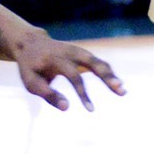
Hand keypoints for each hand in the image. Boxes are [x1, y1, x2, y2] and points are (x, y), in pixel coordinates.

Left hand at [10, 30, 124, 110]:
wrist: (31, 43)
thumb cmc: (30, 67)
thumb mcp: (31, 82)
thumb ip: (48, 95)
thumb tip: (67, 108)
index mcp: (56, 59)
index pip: (74, 76)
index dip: (83, 93)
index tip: (91, 110)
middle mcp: (70, 52)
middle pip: (93, 63)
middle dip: (107, 77)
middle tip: (120, 89)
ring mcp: (78, 51)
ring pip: (99, 62)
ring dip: (111, 76)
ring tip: (123, 91)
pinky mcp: (83, 54)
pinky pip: (98, 63)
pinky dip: (108, 73)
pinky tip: (117, 86)